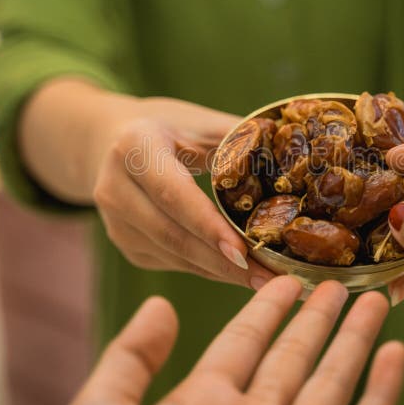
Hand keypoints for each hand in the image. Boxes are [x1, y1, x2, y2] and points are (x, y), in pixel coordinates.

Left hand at [67, 277, 403, 404]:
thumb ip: (130, 360)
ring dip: (355, 342)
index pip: (242, 343)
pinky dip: (382, 392)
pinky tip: (395, 354)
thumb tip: (159, 304)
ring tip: (375, 303)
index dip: (265, 309)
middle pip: (292, 357)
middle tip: (337, 281)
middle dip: (316, 319)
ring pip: (330, 384)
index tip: (286, 278)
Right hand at [92, 96, 274, 288]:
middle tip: (270, 279)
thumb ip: (240, 140)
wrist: (111, 139)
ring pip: (173, 255)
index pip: (173, 194)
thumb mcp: (201, 123)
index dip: (208, 226)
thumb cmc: (169, 127)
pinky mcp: (124, 244)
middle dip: (224, 262)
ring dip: (220, 271)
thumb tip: (293, 161)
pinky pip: (172, 262)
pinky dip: (208, 269)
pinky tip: (239, 273)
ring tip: (265, 281)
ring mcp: (115, 221)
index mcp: (134, 146)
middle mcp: (114, 187)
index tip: (244, 253)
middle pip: (172, 234)